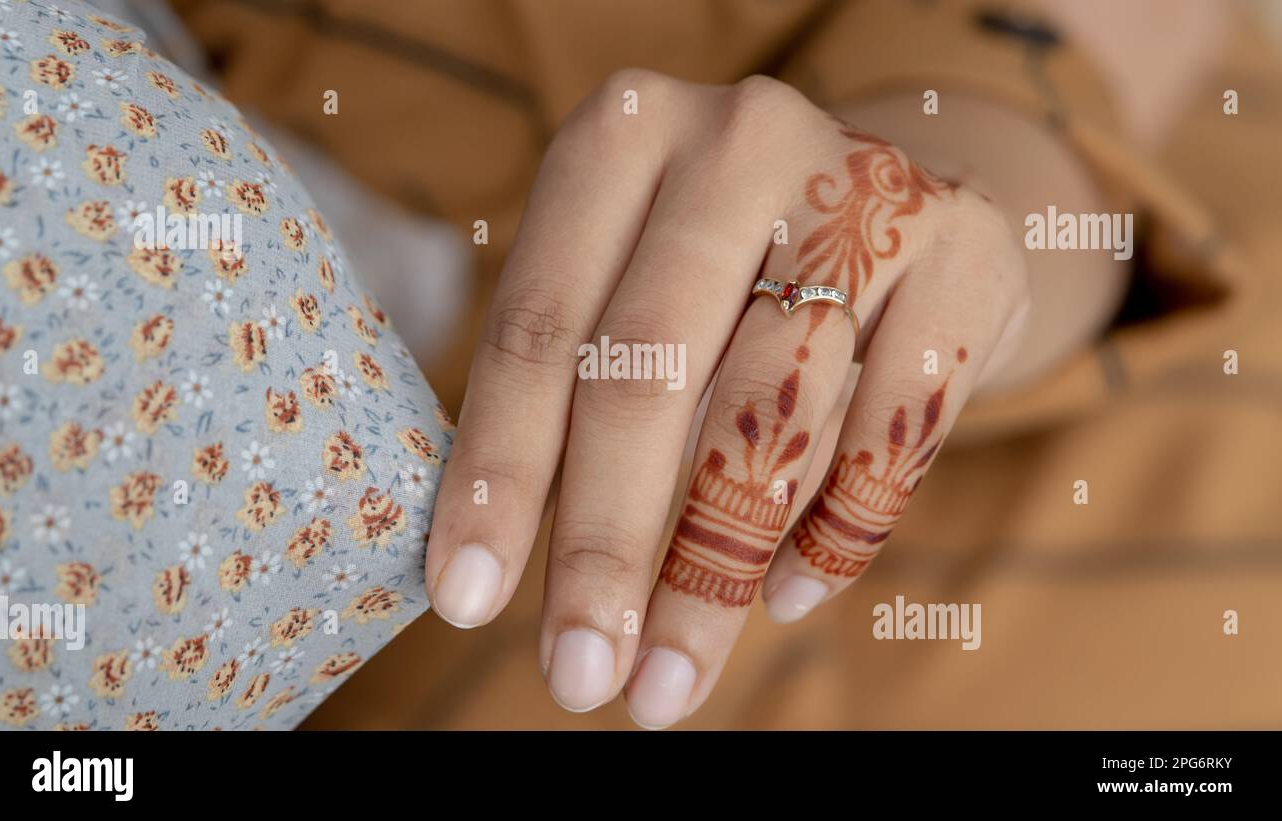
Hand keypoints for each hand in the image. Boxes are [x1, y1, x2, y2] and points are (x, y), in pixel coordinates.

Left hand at [425, 70, 1027, 726]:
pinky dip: (829, 536)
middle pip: (650, 375)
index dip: (497, 475)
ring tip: (669, 675)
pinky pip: (888, 438)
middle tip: (581, 675)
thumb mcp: (625, 285)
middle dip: (606, 547)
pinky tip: (777, 596)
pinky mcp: (968, 259)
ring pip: (771, 417)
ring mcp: (868, 191)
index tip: (467, 601)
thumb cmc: (717, 267)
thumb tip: (492, 573)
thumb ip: (570, 396)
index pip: (537, 328)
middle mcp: (739, 140)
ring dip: (711, 572)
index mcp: (620, 135)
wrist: (889, 201)